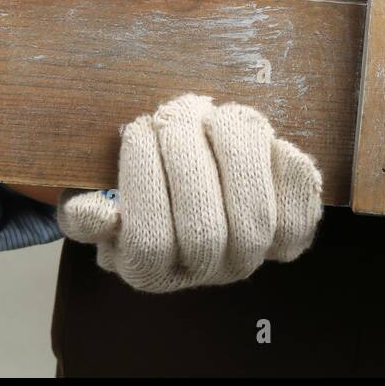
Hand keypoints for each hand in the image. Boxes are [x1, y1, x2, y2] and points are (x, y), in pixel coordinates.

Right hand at [58, 94, 322, 292]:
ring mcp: (252, 257)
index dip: (143, 180)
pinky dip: (290, 176)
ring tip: (212, 115)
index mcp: (150, 271)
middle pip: (205, 233)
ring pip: (255, 221)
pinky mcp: (291, 235)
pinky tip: (270, 139)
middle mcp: (206, 273)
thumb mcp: (94, 203)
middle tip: (172, 112)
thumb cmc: (135, 192)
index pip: (148, 242)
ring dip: (235, 156)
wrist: (191, 194)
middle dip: (187, 161)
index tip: (137, 127)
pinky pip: (299, 216)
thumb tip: (99, 217)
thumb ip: (85, 215)